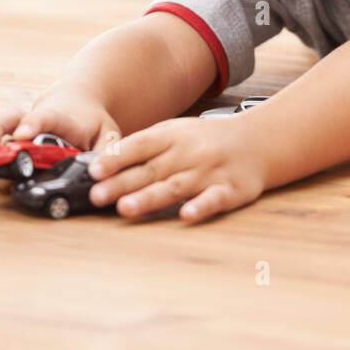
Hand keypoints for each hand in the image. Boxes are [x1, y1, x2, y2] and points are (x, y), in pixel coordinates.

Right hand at [0, 80, 122, 156]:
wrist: (78, 101)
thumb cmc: (92, 123)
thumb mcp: (107, 135)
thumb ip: (106, 154)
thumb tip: (100, 178)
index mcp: (62, 118)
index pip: (48, 117)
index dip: (34, 124)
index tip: (22, 134)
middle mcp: (36, 119)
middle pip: (12, 117)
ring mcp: (19, 126)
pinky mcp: (10, 136)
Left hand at [86, 114, 266, 223]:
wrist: (257, 141)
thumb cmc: (205, 140)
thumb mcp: (176, 133)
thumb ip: (144, 148)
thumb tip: (103, 165)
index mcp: (173, 136)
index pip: (139, 145)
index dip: (116, 158)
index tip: (92, 170)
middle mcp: (189, 153)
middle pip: (151, 170)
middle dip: (122, 183)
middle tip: (96, 196)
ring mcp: (210, 172)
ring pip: (176, 186)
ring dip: (150, 197)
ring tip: (125, 208)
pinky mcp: (231, 190)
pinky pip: (214, 200)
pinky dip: (200, 207)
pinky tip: (186, 216)